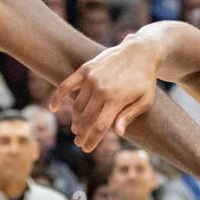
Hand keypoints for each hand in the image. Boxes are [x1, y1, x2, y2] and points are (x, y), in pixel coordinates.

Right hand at [49, 34, 161, 150]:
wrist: (140, 51)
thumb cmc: (145, 79)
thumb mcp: (145, 100)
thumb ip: (130, 116)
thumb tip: (118, 132)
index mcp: (116, 99)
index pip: (99, 127)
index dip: (91, 141)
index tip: (86, 149)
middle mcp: (102, 89)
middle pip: (86, 120)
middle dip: (82, 134)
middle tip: (80, 142)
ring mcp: (92, 79)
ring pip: (77, 107)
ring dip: (75, 121)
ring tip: (77, 128)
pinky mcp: (85, 69)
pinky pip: (66, 85)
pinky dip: (58, 97)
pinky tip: (53, 108)